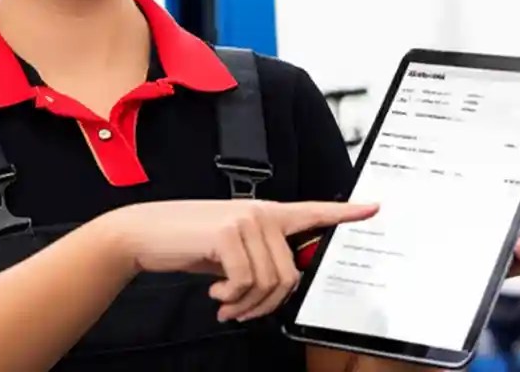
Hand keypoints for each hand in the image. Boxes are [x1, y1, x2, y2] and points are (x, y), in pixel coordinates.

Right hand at [106, 199, 377, 322]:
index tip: (374, 208)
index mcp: (267, 214)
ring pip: (271, 281)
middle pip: (290, 274)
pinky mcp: (229, 233)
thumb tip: (282, 286)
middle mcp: (262, 213)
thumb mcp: (231, 250)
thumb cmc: (189, 244)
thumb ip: (259, 258)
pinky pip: (247, 282)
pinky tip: (215, 296)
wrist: (146, 234)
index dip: (346, 212)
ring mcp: (247, 220)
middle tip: (239, 310)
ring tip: (226, 305)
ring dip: (247, 305)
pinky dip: (231, 299)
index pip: (314, 211)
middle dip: (267, 303)